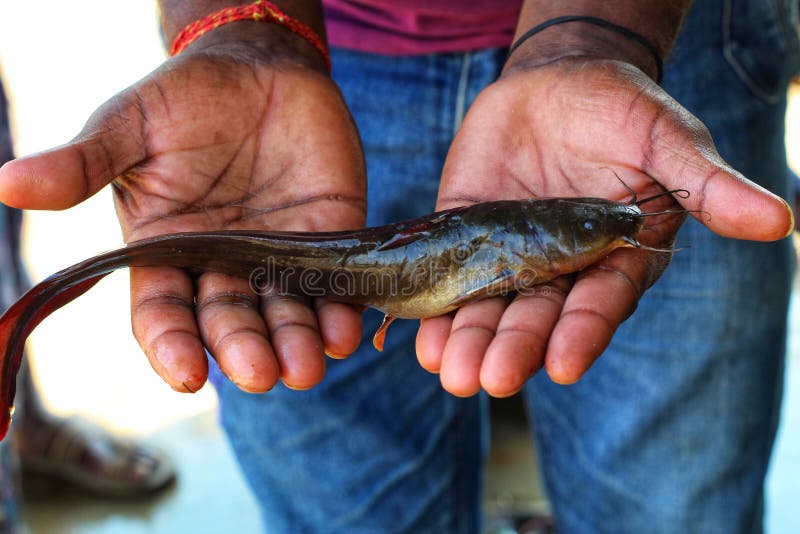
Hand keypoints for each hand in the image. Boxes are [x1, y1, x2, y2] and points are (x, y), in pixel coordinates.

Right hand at [0, 36, 365, 392]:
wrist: (260, 68)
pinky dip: (343, 311)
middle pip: (230, 324)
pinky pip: (336, 285)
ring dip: (298, 345)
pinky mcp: (329, 241)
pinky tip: (348, 328)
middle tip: (261, 373)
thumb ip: (84, 163)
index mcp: (169, 255)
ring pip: (286, 316)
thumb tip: (7, 184)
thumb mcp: (130, 127)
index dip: (173, 346)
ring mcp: (279, 259)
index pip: (165, 315)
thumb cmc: (186, 100)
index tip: (187, 375)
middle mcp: (225, 269)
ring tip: (307, 367)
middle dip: (245, 351)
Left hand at [416, 58, 791, 396]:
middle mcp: (560, 268)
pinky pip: (447, 274)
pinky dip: (432, 305)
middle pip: (536, 317)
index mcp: (613, 257)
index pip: (599, 303)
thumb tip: (781, 221)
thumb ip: (708, 184)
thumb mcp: (667, 139)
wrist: (556, 81)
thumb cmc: (622, 109)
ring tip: (448, 372)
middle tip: (487, 380)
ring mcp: (509, 255)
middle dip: (513, 348)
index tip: (562, 365)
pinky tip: (416, 336)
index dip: (581, 333)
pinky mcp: (466, 234)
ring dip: (467, 340)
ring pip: (489, 307)